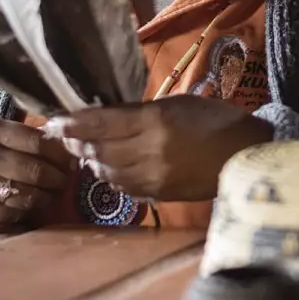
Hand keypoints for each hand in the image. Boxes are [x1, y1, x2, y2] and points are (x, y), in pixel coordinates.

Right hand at [0, 116, 69, 222]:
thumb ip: (18, 134)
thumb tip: (64, 141)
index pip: (37, 141)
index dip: (60, 153)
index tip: (71, 158)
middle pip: (36, 170)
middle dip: (59, 178)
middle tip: (67, 180)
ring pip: (27, 194)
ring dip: (48, 196)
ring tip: (54, 193)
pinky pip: (12, 212)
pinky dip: (27, 210)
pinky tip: (32, 204)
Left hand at [44, 95, 271, 201]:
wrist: (245, 154)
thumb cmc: (215, 120)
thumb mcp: (178, 104)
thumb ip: (140, 112)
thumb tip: (105, 118)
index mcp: (155, 122)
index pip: (101, 123)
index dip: (72, 123)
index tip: (53, 121)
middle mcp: (149, 151)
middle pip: (98, 149)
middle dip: (77, 141)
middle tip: (65, 134)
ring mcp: (153, 177)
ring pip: (106, 171)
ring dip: (92, 160)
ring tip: (86, 150)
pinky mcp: (159, 195)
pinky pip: (123, 187)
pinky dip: (110, 176)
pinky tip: (110, 167)